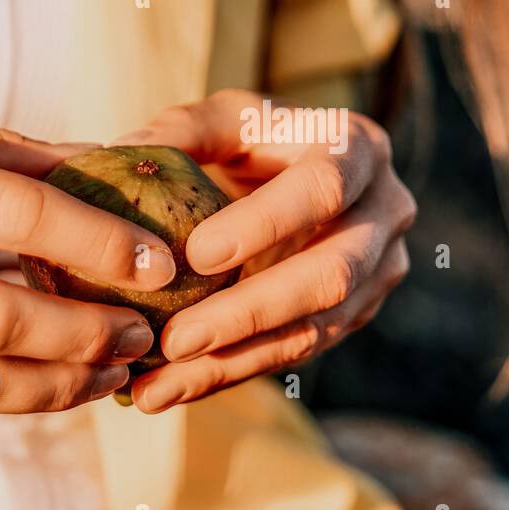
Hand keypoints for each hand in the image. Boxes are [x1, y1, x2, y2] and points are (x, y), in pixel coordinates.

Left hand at [112, 89, 416, 412]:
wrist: (297, 172)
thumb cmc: (253, 138)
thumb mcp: (223, 119)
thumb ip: (182, 130)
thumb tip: (123, 153)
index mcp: (356, 148)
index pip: (322, 189)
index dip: (265, 225)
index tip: (196, 256)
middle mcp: (385, 211)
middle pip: (331, 274)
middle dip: (249, 313)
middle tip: (175, 341)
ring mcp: (379, 270)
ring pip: (317, 330)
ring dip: (234, 361)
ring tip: (158, 387)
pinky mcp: (356, 314)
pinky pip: (297, 354)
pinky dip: (232, 372)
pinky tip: (173, 389)